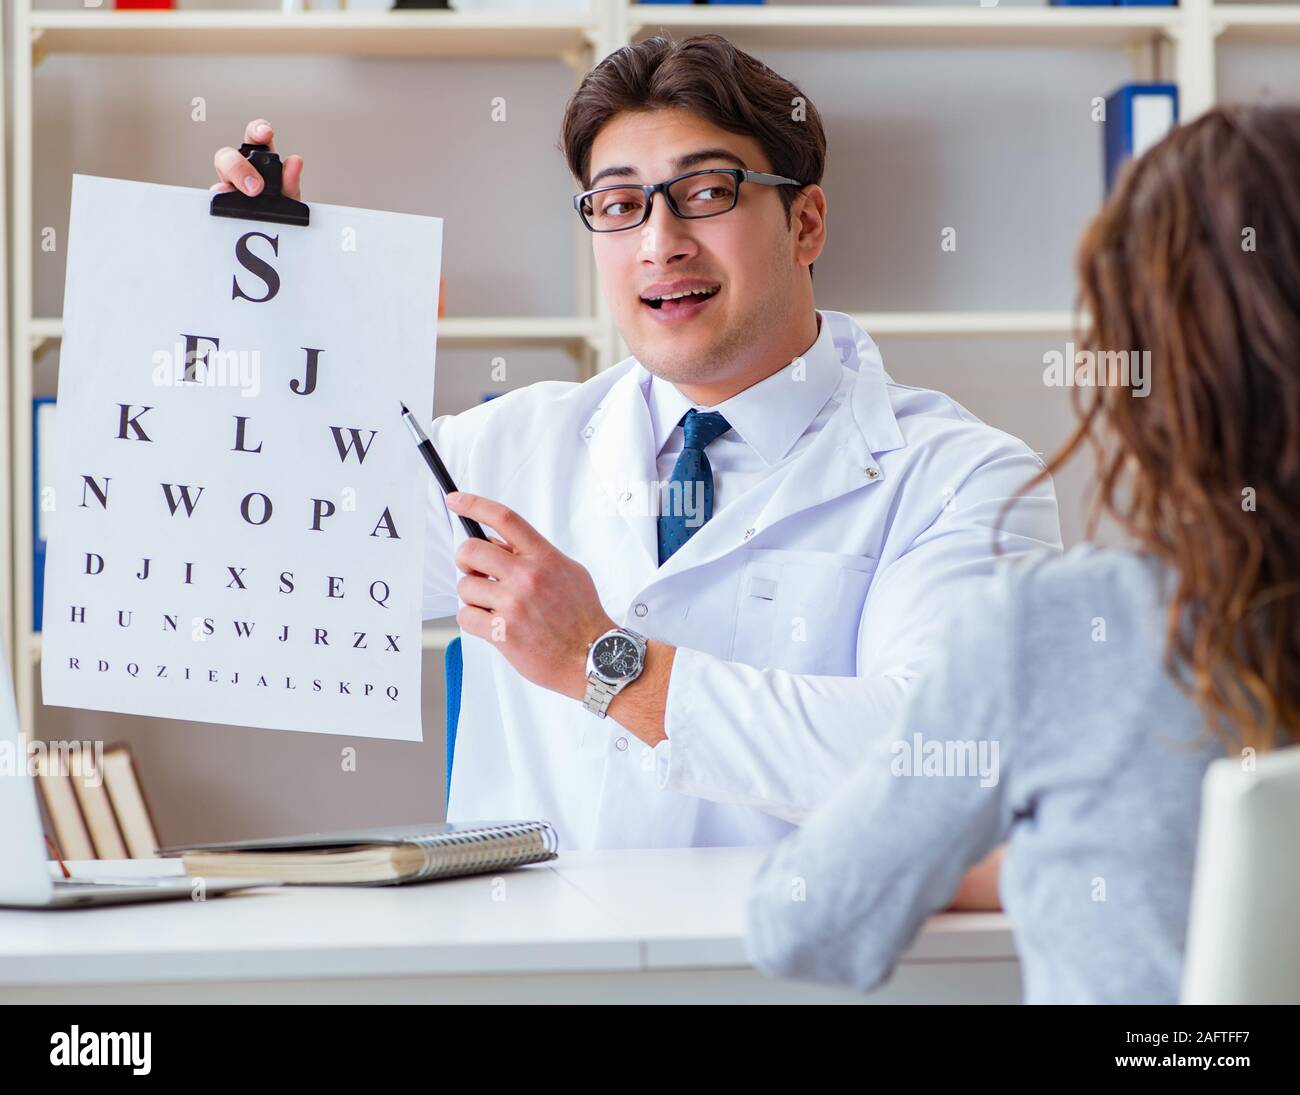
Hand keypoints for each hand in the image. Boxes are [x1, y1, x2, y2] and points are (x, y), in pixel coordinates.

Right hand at [211, 119, 303, 199]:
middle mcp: (241, 168)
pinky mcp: (221, 201)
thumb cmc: (280, 208)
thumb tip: (295, 161)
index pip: (255, 136)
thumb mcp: (290, 196)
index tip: (265, 133)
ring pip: (221, 172)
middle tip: (257, 186)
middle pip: (229, 154)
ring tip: (251, 193)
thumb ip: (292, 180)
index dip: (257, 129)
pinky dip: (221, 194)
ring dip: (234, 177)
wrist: (277, 233)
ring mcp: (228, 184)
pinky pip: (217, 195)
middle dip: (239, 165)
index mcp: (260, 158)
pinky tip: (228, 197)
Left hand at [446, 492, 616, 700]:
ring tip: (495, 606)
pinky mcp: (502, 632)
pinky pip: (466, 615)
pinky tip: (493, 623)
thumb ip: (536, 556)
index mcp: (544, 557)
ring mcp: (513, 604)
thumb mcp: (569, 572)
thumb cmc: (582, 617)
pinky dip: (474, 619)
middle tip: (475, 570)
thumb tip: (500, 544)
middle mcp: (527, 577)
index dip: (474, 505)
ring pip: (465, 586)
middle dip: (465, 559)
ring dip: (474, 595)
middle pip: (471, 550)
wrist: (593, 656)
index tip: (455, 501)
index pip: (504, 519)